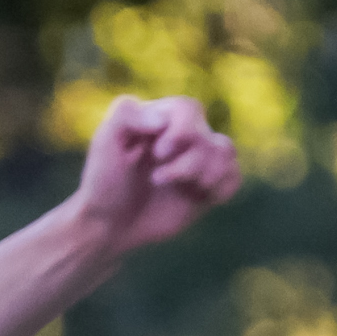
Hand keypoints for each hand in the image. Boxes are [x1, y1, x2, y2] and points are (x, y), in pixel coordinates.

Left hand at [71, 96, 240, 253]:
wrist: (107, 226)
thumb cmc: (102, 183)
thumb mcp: (103, 144)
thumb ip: (125, 115)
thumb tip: (163, 120)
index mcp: (163, 118)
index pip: (189, 109)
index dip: (182, 130)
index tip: (158, 153)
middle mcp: (185, 136)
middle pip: (208, 136)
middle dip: (188, 161)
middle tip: (156, 179)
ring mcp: (198, 161)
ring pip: (226, 153)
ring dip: (204, 174)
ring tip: (178, 189)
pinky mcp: (206, 187)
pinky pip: (233, 178)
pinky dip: (221, 188)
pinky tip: (197, 197)